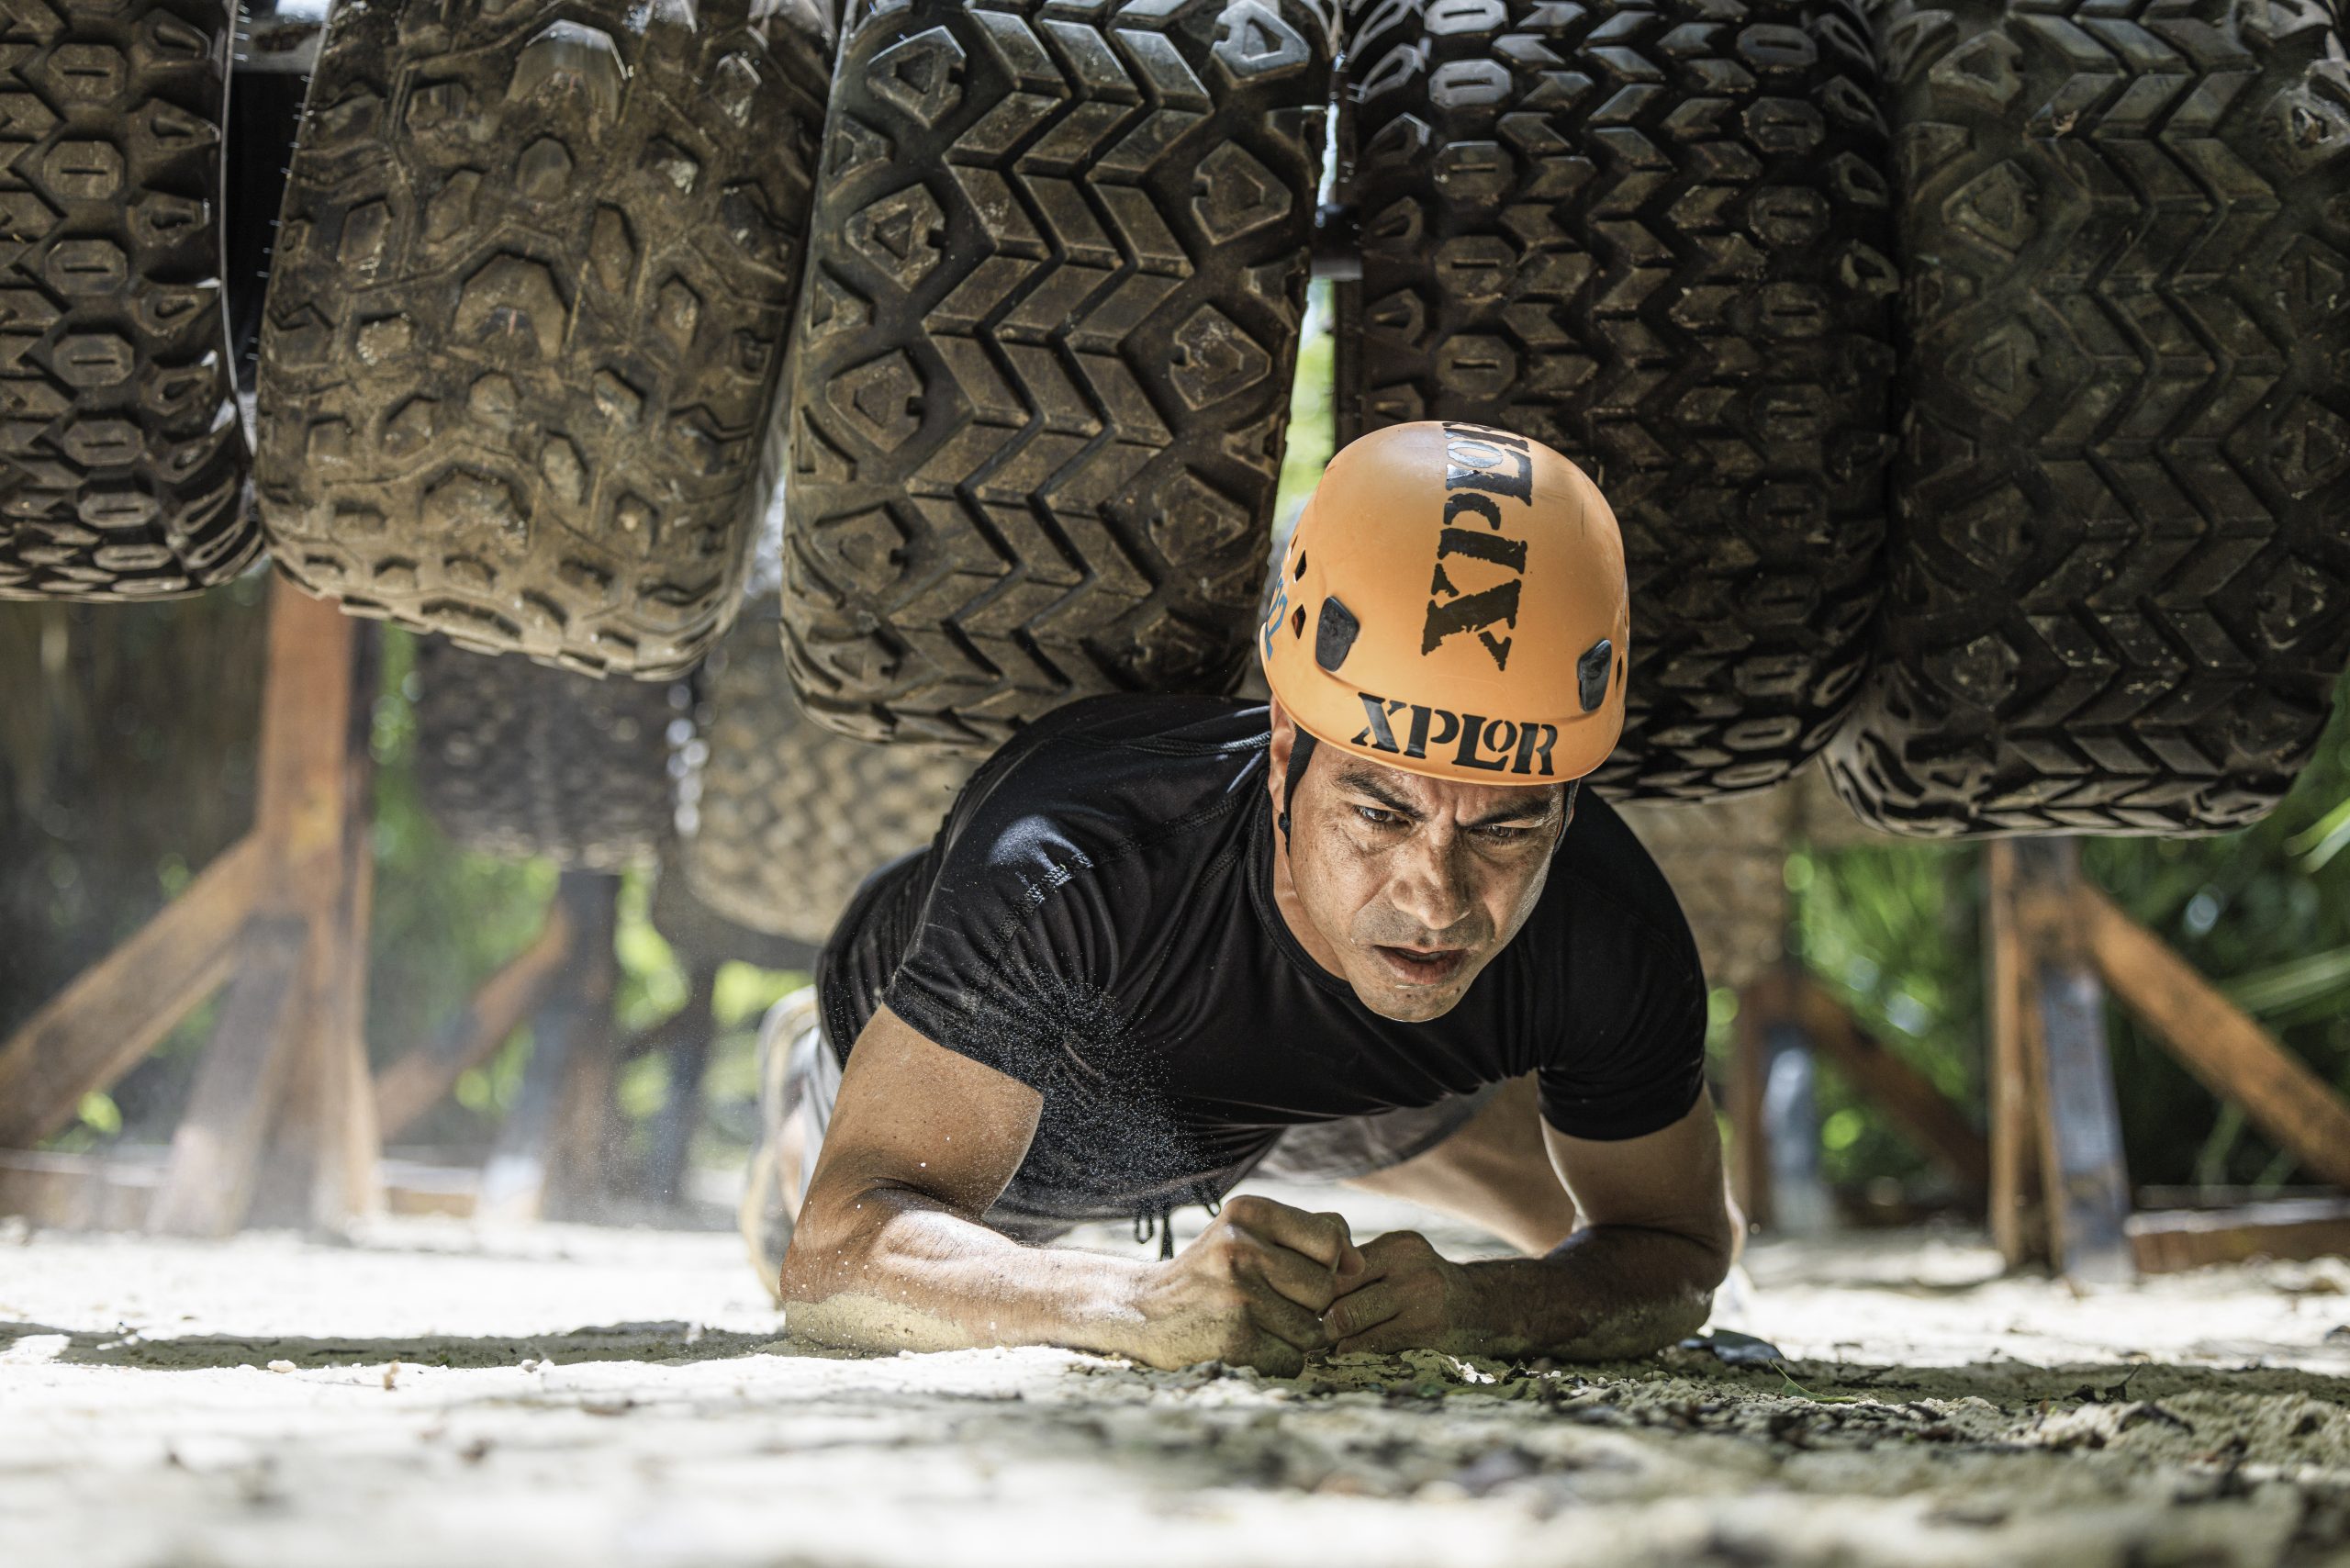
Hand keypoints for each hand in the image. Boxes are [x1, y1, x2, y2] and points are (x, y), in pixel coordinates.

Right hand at [1120, 1195, 1363, 1374]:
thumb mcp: (1249, 1233)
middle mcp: (1241, 1246)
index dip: (1327, 1264)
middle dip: (1308, 1305)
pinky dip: (1277, 1360)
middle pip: (1326, 1289)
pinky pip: (1292, 1358)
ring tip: (1256, 1323)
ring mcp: (1237, 1292)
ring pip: (1313, 1328)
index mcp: (1248, 1212)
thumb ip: (1311, 1234)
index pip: (1331, 1239)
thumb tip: (1359, 1265)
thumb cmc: (1212, 1272)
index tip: (1299, 1273)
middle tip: (1268, 1302)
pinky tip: (1247, 1344)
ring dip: (1292, 1336)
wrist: (1144, 1311)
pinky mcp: (1235, 1336)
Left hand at [1321, 1230, 1476, 1354]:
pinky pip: (1373, 1344)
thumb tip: (1306, 1287)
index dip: (1316, 1286)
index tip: (1307, 1300)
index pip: (1338, 1265)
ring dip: (1333, 1334)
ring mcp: (1421, 1300)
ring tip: (1327, 1339)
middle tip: (1311, 1325)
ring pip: (1352, 1319)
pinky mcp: (1426, 1331)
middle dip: (1321, 1313)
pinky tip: (1347, 1351)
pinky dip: (1353, 1349)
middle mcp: (1411, 1266)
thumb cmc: (1423, 1283)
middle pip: (1341, 1291)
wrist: (1479, 1305)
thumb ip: (1360, 1268)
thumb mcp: (1399, 1260)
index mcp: (1397, 1245)